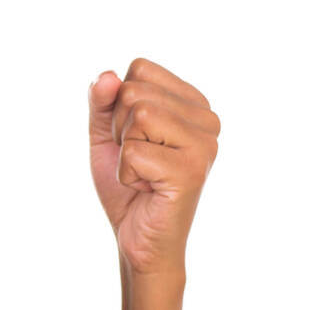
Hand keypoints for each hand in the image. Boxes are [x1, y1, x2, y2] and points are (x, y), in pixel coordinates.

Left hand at [87, 57, 220, 278]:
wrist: (138, 239)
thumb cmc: (127, 187)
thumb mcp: (107, 135)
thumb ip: (102, 102)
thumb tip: (107, 75)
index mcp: (193, 103)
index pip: (139, 69)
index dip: (119, 105)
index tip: (136, 138)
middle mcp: (208, 118)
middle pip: (135, 91)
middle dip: (119, 129)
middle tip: (138, 161)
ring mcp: (205, 144)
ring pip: (138, 114)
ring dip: (124, 150)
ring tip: (144, 172)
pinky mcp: (192, 170)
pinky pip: (134, 151)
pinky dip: (126, 173)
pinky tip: (147, 188)